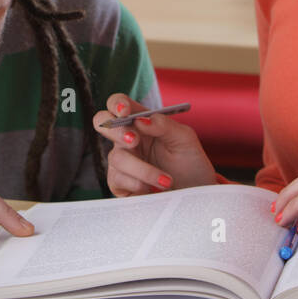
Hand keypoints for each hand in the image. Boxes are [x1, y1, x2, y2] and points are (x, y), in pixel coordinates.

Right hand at [92, 93, 218, 196]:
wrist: (195, 194)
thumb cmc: (190, 163)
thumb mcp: (184, 139)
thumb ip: (164, 125)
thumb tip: (141, 120)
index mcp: (141, 122)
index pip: (119, 104)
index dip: (117, 103)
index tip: (124, 111)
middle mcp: (128, 139)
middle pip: (102, 123)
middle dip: (115, 130)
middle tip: (134, 140)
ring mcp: (123, 161)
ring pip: (116, 157)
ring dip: (142, 169)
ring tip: (166, 180)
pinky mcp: (120, 184)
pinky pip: (117, 179)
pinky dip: (136, 183)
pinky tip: (152, 189)